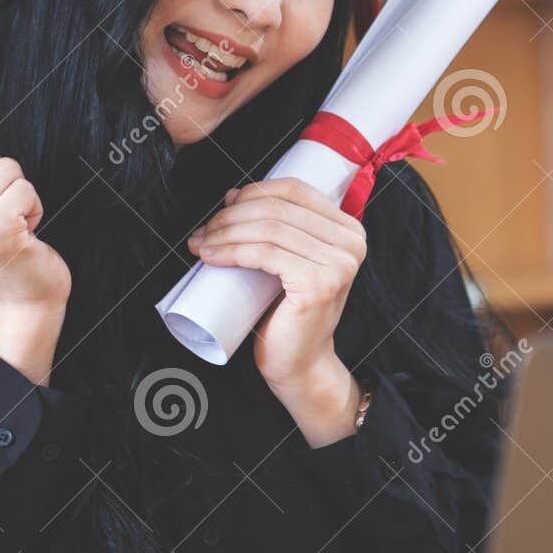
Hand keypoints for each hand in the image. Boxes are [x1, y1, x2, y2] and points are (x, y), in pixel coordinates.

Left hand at [188, 178, 365, 444]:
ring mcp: (338, 263)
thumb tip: (234, 194)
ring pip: (268, 229)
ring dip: (226, 232)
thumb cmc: (288, 312)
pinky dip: (232, 251)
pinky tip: (211, 256)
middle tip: (204, 231)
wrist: (300, 363)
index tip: (223, 208)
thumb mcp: (287, 258)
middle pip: (278, 209)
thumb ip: (275, 226)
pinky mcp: (319, 283)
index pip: (295, 189)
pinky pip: (265, 254)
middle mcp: (351, 242)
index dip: (254, 191)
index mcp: (348, 229)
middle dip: (232, 216)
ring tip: (201, 244)